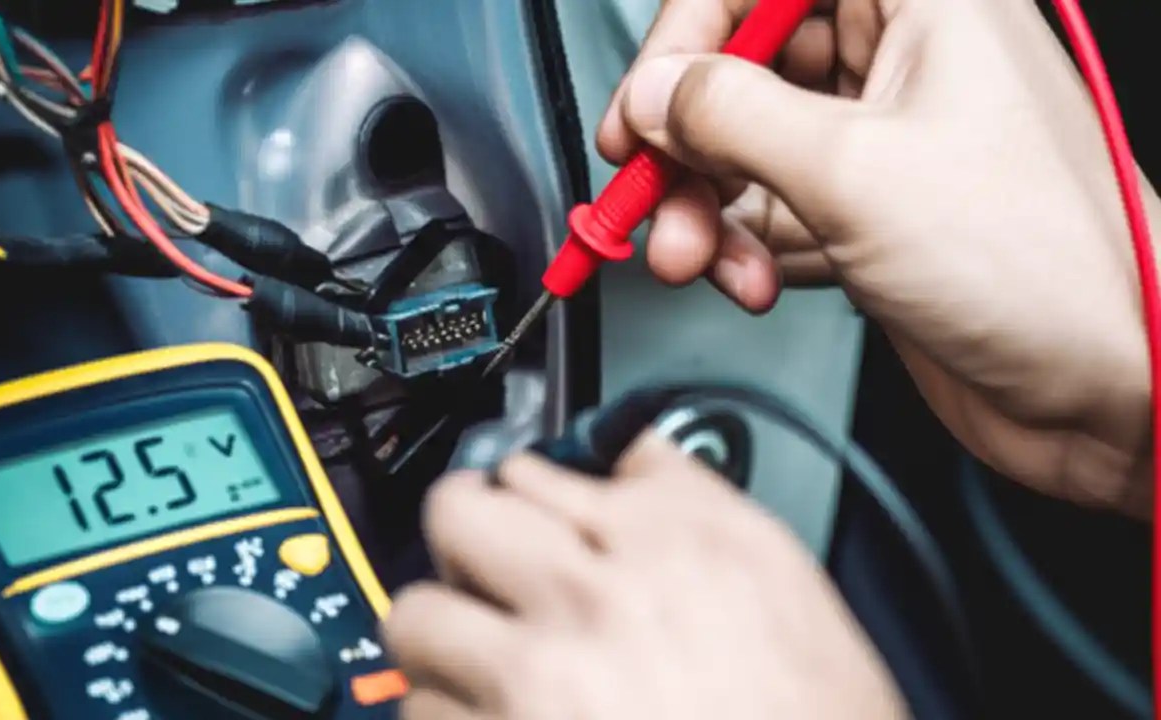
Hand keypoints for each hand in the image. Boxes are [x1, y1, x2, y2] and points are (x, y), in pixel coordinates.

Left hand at [384, 435, 907, 718]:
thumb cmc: (813, 716)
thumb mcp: (778, 573)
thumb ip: (689, 496)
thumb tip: (624, 453)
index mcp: (665, 539)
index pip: (537, 465)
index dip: (522, 486)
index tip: (518, 503)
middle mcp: (593, 597)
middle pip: (458, 514)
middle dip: (462, 533)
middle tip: (478, 559)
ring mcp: (536, 682)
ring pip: (421, 615)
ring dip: (448, 633)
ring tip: (486, 655)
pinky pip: (422, 712)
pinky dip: (453, 713)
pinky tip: (500, 718)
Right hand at [599, 0, 1155, 514]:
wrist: (1106, 388)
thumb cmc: (1041, 264)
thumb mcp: (854, 170)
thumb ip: (731, 117)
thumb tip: (655, 91)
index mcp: (921, 2)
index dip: (687, 34)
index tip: (644, 103)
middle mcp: (900, 61)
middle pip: (743, 68)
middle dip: (685, 143)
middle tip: (648, 196)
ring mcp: (881, 142)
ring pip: (745, 148)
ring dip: (703, 208)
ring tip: (695, 258)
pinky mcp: (866, 216)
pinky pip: (768, 212)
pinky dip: (742, 249)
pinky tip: (751, 280)